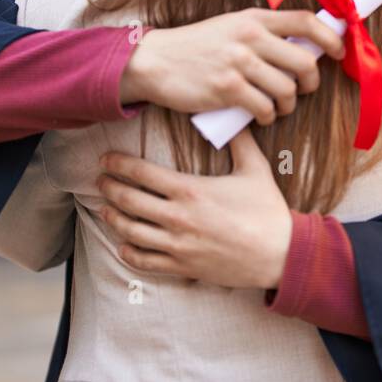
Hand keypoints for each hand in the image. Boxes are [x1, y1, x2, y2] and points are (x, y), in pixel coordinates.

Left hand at [96, 129, 292, 289]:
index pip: (142, 173)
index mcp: (191, 190)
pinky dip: (128, 252)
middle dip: (109, 188)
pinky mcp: (183, 267)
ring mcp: (178, 245)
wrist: (280, 254)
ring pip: (131, 231)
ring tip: (105, 209)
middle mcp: (178, 218)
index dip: (119, 164)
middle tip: (100, 181)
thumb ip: (239, 140)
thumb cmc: (268, 210)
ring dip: (112, 218)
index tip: (106, 159)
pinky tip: (123, 245)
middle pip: (129, 201)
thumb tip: (230, 115)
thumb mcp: (256, 169)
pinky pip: (145, 261)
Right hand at [119, 8, 344, 118]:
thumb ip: (265, 33)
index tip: (339, 52)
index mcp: (255, 18)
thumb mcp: (232, 26)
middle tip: (303, 89)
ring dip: (287, 104)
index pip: (306, 21)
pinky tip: (259, 114)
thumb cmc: (198, 47)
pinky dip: (266, 116)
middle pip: (305, 62)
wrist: (155, 61)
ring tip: (276, 106)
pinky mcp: (227, 89)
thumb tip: (306, 47)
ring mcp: (238, 63)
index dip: (331, 38)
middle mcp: (250, 37)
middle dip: (311, 82)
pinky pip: (264, 109)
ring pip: (287, 90)